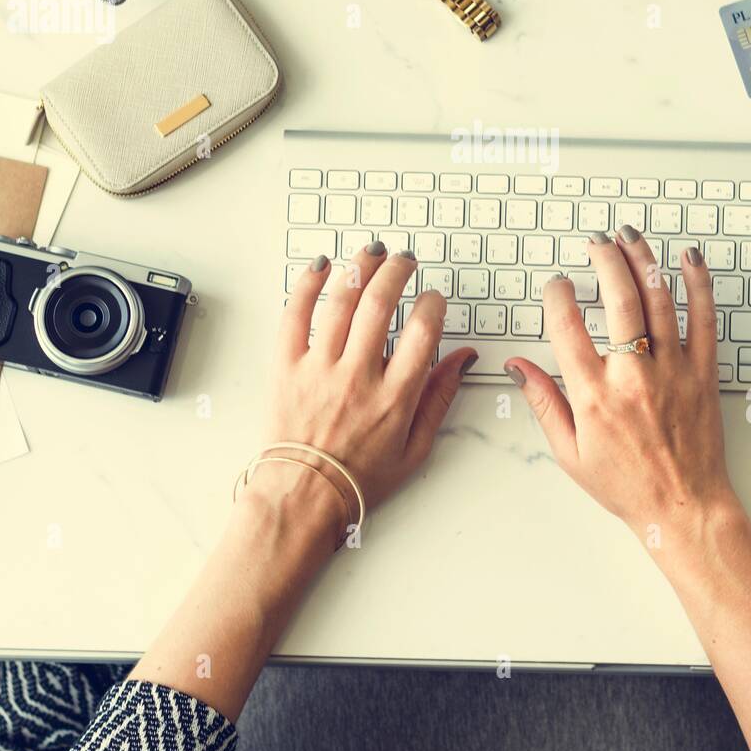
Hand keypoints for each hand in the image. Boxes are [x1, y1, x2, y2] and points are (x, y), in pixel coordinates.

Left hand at [252, 244, 475, 538]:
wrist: (301, 497)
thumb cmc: (359, 478)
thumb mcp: (415, 448)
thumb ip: (441, 398)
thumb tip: (464, 358)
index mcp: (395, 397)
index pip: (422, 331)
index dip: (432, 304)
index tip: (433, 298)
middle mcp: (358, 376)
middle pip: (381, 303)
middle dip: (398, 271)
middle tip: (405, 260)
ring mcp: (319, 368)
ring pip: (341, 301)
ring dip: (359, 267)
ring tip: (372, 253)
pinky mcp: (286, 367)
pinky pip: (294, 315)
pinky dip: (307, 285)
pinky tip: (322, 265)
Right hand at [506, 229, 738, 550]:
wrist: (684, 509)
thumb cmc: (628, 486)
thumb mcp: (570, 453)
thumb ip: (545, 403)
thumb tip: (519, 366)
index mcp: (595, 396)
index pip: (567, 327)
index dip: (558, 295)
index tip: (557, 283)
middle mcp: (633, 377)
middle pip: (618, 299)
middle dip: (604, 260)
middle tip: (596, 243)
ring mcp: (672, 371)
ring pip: (659, 300)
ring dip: (643, 261)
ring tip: (630, 238)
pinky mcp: (703, 373)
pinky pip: (704, 319)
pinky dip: (698, 284)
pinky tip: (689, 258)